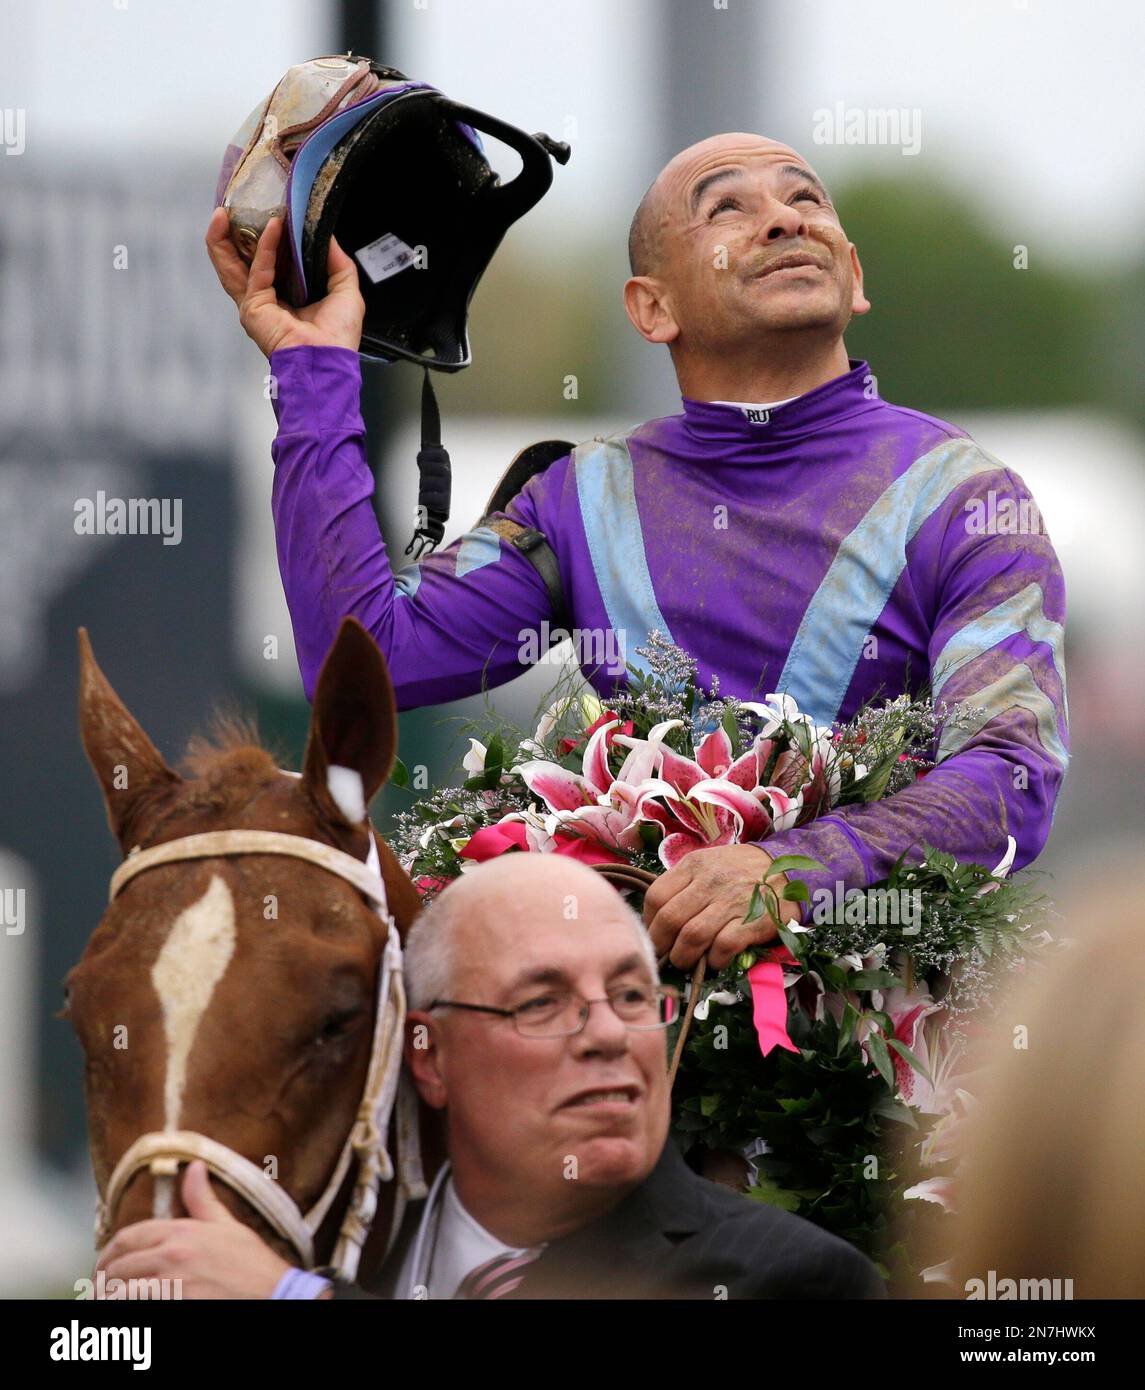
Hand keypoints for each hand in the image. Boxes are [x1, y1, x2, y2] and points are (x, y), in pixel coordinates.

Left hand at [95, 1159, 292, 1298]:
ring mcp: (171, 1285)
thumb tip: (194, 1167)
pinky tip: (124, 1311)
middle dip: (104, 1278)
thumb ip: (202, 1199)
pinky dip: (124, 1309)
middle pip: (120, 1267)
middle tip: (100, 1287)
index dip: (110, 1251)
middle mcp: (172, 1256)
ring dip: (109, 1298)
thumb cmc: (252, 1263)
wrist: (272, 1293)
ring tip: (106, 1302)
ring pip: (121, 1292)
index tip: (104, 1263)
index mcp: (181, 1232)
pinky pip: (135, 1307)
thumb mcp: (228, 1226)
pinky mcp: (175, 1307)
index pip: (130, 1237)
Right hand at [205, 207, 364, 357]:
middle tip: (231, 210)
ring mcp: (255, 305)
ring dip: (225, 239)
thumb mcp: (346, 290)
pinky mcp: (253, 307)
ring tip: (224, 213)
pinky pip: (258, 270)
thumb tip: (328, 237)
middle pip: (238, 263)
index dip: (261, 241)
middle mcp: (266, 301)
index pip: (265, 264)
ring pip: (231, 266)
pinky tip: (272, 228)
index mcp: (286, 300)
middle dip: (230, 237)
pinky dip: (264, 247)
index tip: (265, 215)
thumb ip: (338, 263)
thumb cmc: (338, 337)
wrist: (329, 360)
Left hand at [642, 844, 800, 969]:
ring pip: (692, 936)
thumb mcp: (708, 863)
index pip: (656, 896)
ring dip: (684, 957)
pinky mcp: (754, 922)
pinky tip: (715, 961)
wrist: (788, 869)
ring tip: (687, 962)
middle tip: (666, 955)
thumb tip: (656, 919)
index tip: (654, 935)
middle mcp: (710, 881)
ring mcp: (732, 901)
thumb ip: (682, 884)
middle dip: (662, 945)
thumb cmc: (740, 870)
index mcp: (694, 865)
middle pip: (670, 920)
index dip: (649, 922)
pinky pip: (723, 947)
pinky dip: (714, 960)